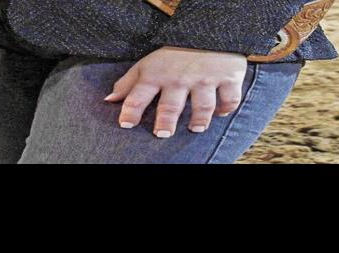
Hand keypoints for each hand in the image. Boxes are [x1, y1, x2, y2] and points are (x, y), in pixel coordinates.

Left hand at [105, 46, 250, 137]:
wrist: (208, 32)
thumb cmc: (173, 55)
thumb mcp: (147, 64)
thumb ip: (128, 83)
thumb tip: (108, 100)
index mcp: (157, 75)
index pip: (139, 95)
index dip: (131, 110)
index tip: (125, 125)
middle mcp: (179, 79)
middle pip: (171, 103)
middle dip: (166, 119)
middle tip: (162, 134)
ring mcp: (205, 79)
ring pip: (202, 104)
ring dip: (199, 119)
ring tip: (195, 129)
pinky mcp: (228, 78)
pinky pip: (229, 97)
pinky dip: (226, 108)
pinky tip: (220, 115)